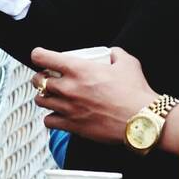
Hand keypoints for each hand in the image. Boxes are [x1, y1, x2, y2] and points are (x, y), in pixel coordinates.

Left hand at [32, 46, 156, 144]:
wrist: (141, 120)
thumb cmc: (135, 92)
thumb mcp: (128, 63)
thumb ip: (116, 54)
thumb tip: (112, 53)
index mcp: (78, 69)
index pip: (42, 57)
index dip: (38, 55)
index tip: (39, 57)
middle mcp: (68, 88)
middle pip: (38, 80)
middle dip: (40, 78)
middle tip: (47, 78)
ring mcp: (68, 108)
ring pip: (40, 101)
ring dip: (44, 97)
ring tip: (52, 96)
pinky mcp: (72, 125)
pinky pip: (48, 121)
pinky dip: (51, 118)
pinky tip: (58, 115)